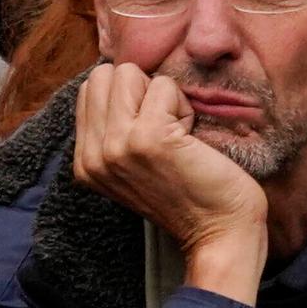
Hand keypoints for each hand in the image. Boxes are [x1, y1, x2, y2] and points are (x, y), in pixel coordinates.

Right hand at [72, 63, 267, 300]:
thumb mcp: (137, 167)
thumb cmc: (193, 195)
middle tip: (169, 129)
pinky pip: (163, 86)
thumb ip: (117, 132)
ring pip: (128, 74)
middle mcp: (93, 154)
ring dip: (163, 97)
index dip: (130, 98)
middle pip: (104, 76)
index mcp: (86, 162)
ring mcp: (116, 145)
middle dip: (142, 91)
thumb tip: (122, 82)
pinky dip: (184, 105)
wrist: (220, 233)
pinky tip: (192, 139)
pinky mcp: (148, 138)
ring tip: (179, 135)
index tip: (155, 132)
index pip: (89, 91)